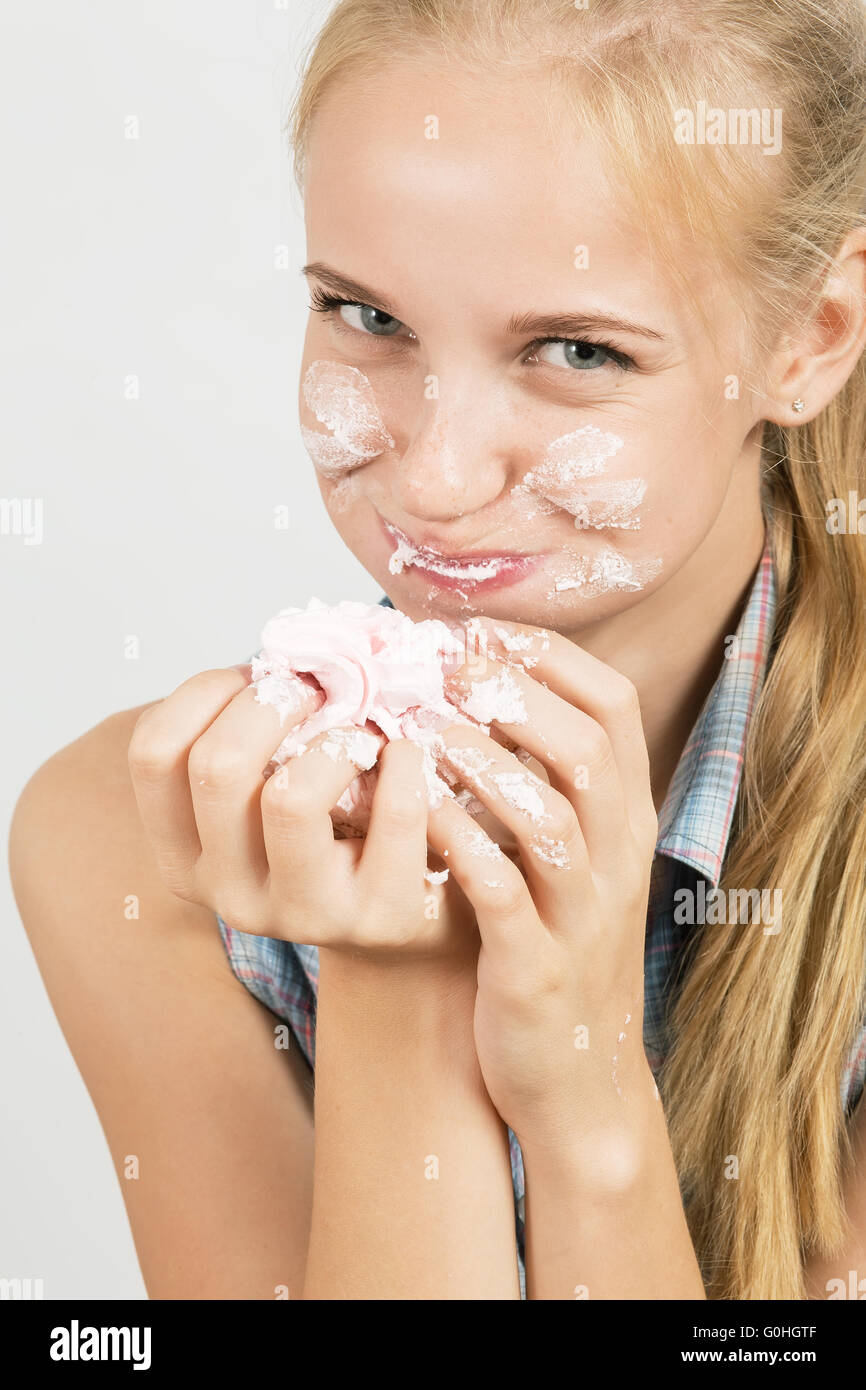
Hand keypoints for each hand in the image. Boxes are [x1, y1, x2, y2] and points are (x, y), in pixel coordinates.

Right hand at [127, 665, 479, 969]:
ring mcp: (299, 915)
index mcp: (184, 854)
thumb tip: (288, 655)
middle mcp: (227, 893)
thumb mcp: (271, 782)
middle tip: (318, 688)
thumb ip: (257, 730)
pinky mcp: (374, 918)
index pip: (152, 754)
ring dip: (335, 737)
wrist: (402, 917)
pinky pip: (390, 815)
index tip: (258, 676)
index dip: (206, 690)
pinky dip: (406, 760)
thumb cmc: (331, 828)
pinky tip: (408, 754)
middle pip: (217, 767)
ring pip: (289, 798)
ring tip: (362, 732)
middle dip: (274, 701)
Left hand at [424, 617, 659, 1151]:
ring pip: (547, 814)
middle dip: (504, 694)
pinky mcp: (536, 967)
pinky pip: (502, 891)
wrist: (576, 1075)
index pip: (610, 702)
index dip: (539, 654)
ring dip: (476, 762)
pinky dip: (458, 843)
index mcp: (626, 815)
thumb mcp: (567, 853)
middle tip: (430, 668)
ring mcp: (582, 913)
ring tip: (412, 727)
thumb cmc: (552, 943)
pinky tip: (411, 811)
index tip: (467, 630)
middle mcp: (617, 855)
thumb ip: (537, 775)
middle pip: (583, 744)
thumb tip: (469, 684)